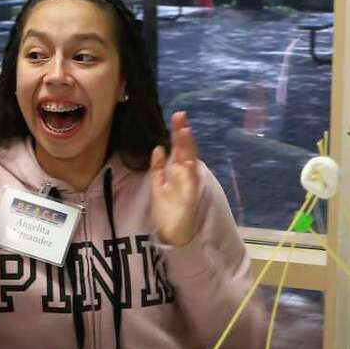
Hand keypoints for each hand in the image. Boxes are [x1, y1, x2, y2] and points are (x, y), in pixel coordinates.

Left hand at [149, 111, 203, 247]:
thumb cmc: (167, 209)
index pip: (178, 147)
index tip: (177, 116)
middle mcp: (185, 174)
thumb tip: (158, 148)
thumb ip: (158, 167)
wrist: (172, 233)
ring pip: (190, 161)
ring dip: (188, 147)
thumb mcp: (158, 184)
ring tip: (184, 130)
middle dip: (182, 133)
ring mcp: (189, 183)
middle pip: (185, 149)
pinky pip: (191, 181)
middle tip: (180, 115)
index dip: (177, 132)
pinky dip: (190, 170)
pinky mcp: (191, 195)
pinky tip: (188, 159)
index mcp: (177, 170)